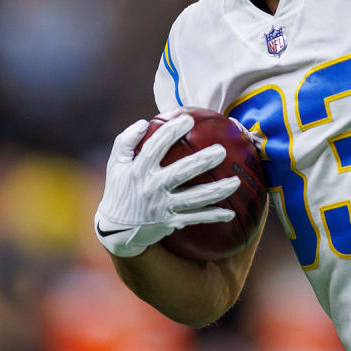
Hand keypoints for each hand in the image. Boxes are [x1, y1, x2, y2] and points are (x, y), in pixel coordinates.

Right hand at [94, 114, 238, 257]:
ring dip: (217, 191)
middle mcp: (152, 188)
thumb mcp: (115, 164)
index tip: (188, 120)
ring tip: (236, 182)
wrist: (116, 230)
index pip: (155, 148)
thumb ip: (126, 140)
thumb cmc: (119, 189)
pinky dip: (213, 216)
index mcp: (139, 171)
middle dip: (202, 161)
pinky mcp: (170, 221)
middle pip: (181, 173)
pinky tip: (231, 213)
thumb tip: (143, 122)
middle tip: (222, 151)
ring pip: (194, 198)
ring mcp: (163, 206)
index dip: (171, 133)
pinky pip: (195, 218)